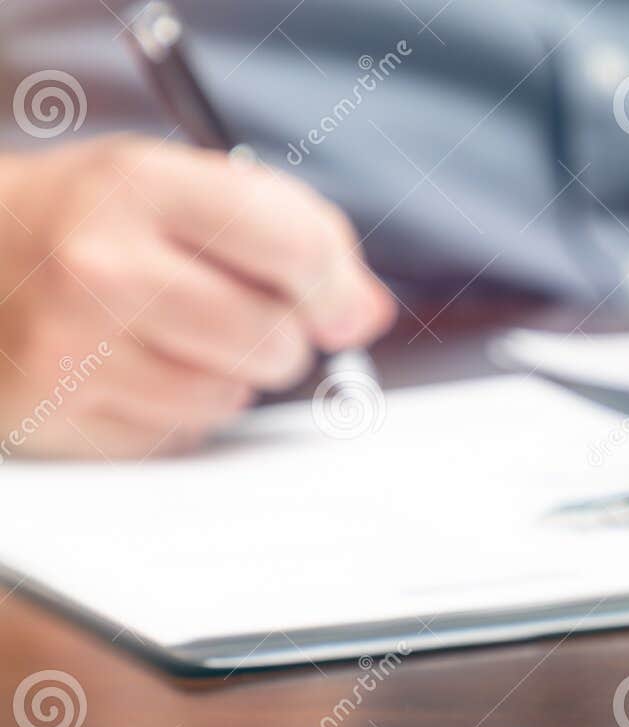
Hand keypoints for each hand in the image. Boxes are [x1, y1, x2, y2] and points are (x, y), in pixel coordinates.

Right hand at [0, 135, 394, 458]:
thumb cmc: (88, 219)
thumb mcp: (178, 186)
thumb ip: (288, 232)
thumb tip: (363, 311)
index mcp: (140, 184)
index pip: (295, 246)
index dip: (336, 286)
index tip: (338, 303)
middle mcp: (101, 265)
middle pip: (275, 339)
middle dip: (278, 336)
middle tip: (230, 311)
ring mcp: (73, 346)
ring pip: (234, 397)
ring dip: (226, 377)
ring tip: (171, 334)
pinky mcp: (58, 413)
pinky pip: (180, 434)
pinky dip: (177, 411)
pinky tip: (134, 368)